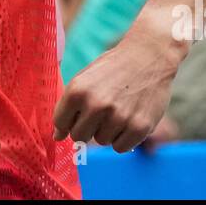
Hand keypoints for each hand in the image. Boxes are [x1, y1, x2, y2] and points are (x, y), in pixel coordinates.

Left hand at [54, 8, 181, 152]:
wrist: (148, 57)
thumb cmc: (113, 69)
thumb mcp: (85, 79)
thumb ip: (68, 107)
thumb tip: (57, 137)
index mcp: (77, 90)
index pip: (60, 123)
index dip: (69, 120)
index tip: (80, 112)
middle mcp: (96, 105)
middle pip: (79, 137)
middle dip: (87, 128)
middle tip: (101, 111)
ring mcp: (118, 117)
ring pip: (102, 141)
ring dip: (108, 130)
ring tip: (119, 108)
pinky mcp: (139, 127)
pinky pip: (120, 148)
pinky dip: (124, 137)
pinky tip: (130, 117)